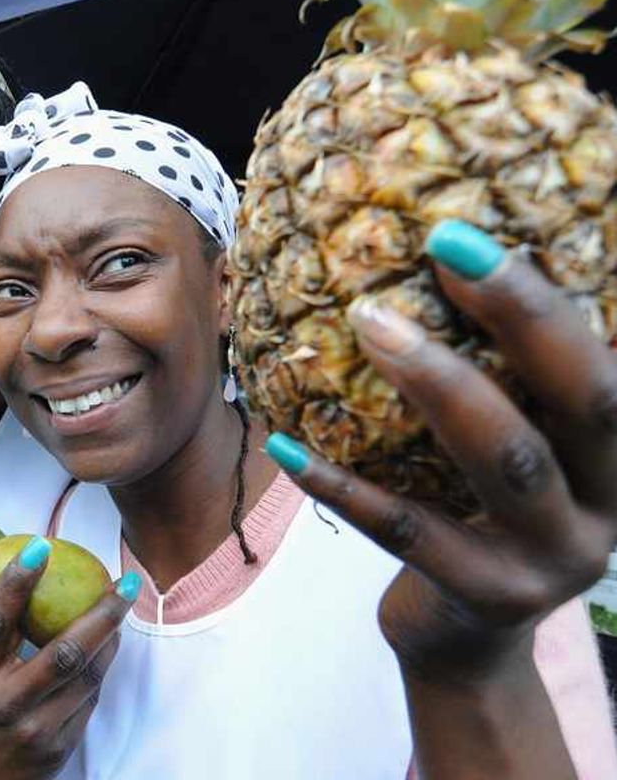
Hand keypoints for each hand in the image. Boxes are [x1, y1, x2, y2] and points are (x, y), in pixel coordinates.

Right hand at [0, 537, 140, 779]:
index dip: (16, 583)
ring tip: (122, 603)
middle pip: (64, 651)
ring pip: (88, 673)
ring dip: (111, 635)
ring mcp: (38, 727)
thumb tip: (18, 575)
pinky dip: (104, 665)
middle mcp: (7, 703)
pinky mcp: (62, 744)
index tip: (39, 546)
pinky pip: (91, 696)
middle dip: (101, 613)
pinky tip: (110, 642)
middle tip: (124, 582)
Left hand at [266, 220, 616, 682]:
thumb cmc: (478, 513)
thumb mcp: (510, 447)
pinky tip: (286, 440)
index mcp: (616, 454)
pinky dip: (344, 482)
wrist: (467, 637)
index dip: (547, 298)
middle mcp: (607, 504)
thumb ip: (497, 381)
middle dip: (520, 314)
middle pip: (583, 400)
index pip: (604, 364)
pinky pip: (407, 529)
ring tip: (367, 320)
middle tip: (446, 245)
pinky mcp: (487, 595)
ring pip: (504, 460)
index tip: (469, 234)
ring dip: (436, 381)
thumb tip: (413, 267)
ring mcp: (551, 559)